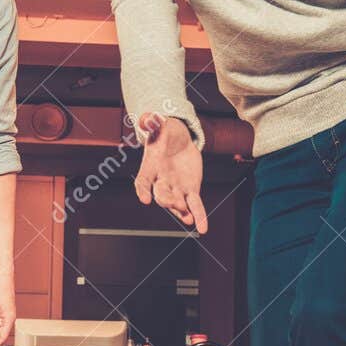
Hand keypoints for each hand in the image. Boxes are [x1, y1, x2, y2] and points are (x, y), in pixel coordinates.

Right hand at [133, 114, 207, 233]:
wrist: (178, 139)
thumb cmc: (164, 131)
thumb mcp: (159, 123)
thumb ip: (152, 122)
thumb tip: (147, 117)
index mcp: (151, 166)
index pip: (143, 180)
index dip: (143, 190)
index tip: (144, 199)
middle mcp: (161, 181)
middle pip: (161, 193)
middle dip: (167, 200)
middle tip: (174, 204)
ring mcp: (176, 187)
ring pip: (178, 203)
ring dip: (183, 211)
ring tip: (189, 219)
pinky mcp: (191, 190)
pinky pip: (195, 205)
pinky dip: (199, 216)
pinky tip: (202, 228)